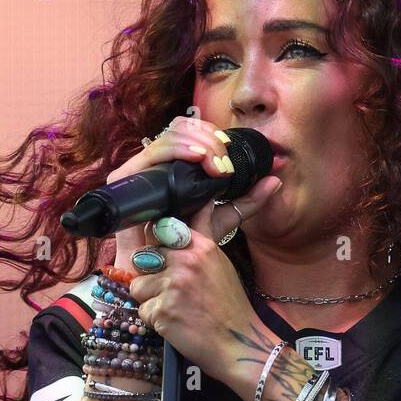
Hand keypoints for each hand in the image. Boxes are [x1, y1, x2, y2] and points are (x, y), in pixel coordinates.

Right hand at [106, 115, 238, 270]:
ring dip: (197, 143)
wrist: (160, 272)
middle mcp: (155, 164)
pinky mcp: (124, 178)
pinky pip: (151, 153)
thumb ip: (249, 200)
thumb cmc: (187, 246)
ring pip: (167, 136)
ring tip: (215, 163)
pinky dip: (177, 150)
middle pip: (178, 128)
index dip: (209, 133)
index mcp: (174, 166)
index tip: (229, 152)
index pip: (189, 131)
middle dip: (207, 138)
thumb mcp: (224, 219)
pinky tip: (197, 158)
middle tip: (224, 161)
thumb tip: (276, 179)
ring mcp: (138, 170)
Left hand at [126, 177, 283, 389]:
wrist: (239, 344)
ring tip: (176, 309)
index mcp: (199, 245)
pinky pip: (142, 311)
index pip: (158, 230)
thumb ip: (202, 234)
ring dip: (151, 300)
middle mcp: (184, 260)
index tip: (166, 263)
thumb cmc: (230, 306)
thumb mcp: (220, 261)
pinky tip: (176, 323)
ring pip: (137, 286)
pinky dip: (155, 320)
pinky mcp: (162, 311)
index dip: (157, 248)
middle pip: (142, 258)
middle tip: (174, 293)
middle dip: (151, 276)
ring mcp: (172, 286)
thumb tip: (204, 202)